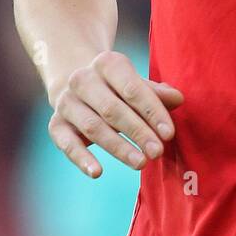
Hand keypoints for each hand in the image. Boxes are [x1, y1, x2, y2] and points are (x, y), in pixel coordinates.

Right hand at [48, 50, 183, 177]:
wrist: (77, 83)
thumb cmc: (118, 87)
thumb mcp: (137, 84)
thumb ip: (157, 93)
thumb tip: (179, 99)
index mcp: (107, 63)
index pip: (132, 88)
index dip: (151, 111)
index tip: (169, 133)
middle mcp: (83, 79)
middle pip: (113, 109)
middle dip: (137, 132)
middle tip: (157, 152)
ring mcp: (66, 102)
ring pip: (93, 127)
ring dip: (118, 148)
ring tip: (140, 163)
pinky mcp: (56, 124)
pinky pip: (66, 143)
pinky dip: (81, 158)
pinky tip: (97, 173)